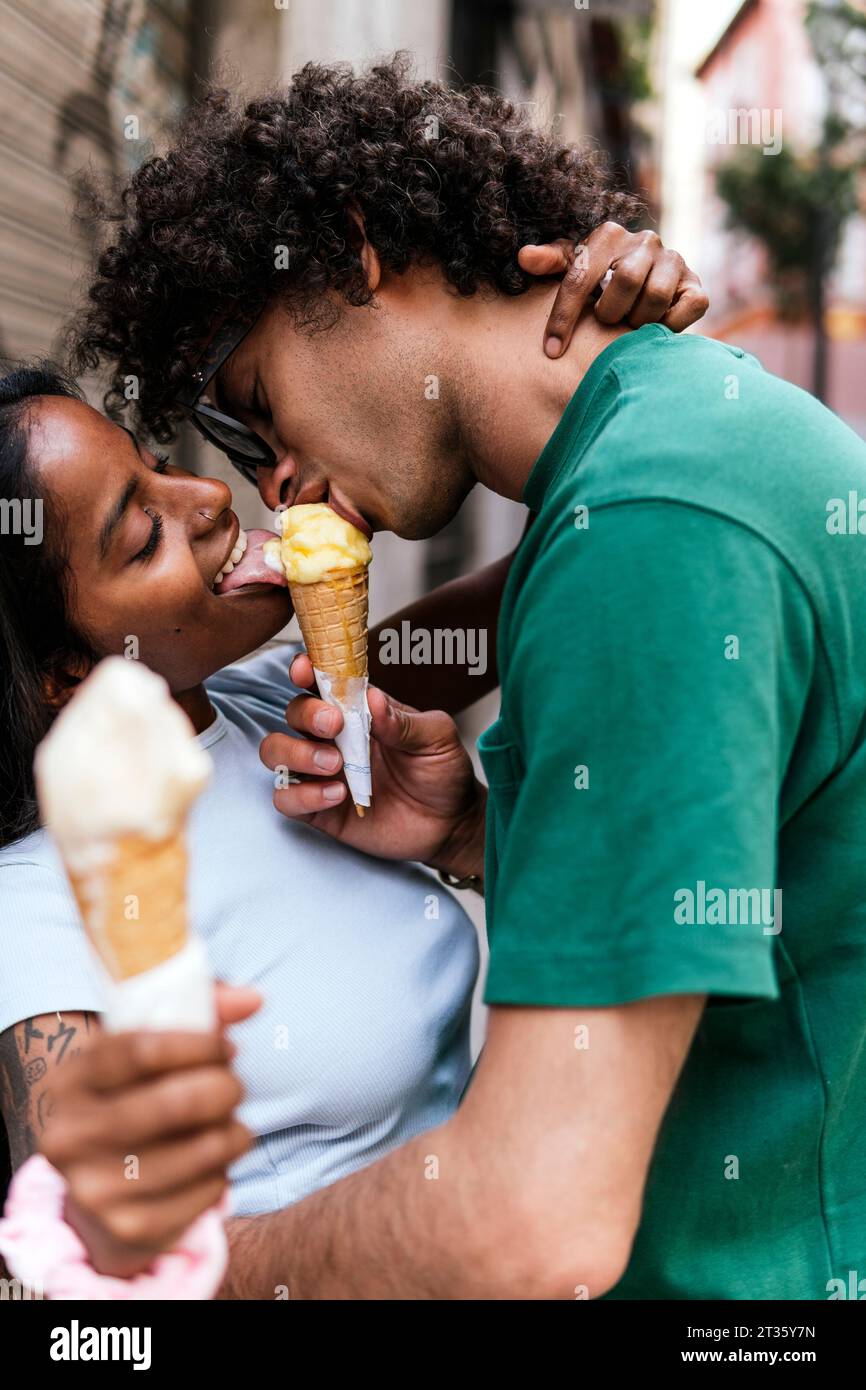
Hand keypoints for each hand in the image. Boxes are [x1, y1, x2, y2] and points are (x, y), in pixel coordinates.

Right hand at [40, 983, 260, 1278]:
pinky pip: (207, 1191)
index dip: (199, 1045)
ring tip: (232, 1125)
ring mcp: (93, 1189)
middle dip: (224, 1089)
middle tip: (235, 1087)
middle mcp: (69, 1136)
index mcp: (69, 1080)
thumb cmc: (138, 1099)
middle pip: (174, 1102)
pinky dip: (225, 1172)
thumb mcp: (152, 1051)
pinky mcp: (128, 1228)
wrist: (104, 1191)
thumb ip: (200, 1014)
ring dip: (234, 1131)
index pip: (141, 1051)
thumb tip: (254, 999)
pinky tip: (214, 1164)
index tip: (227, 1048)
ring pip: (200, 1149)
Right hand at [260, 653, 485, 880]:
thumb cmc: (443, 772)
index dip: (307, 671)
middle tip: (335, 725)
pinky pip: (287, 798)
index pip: (322, 682)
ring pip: (277, 752)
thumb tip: (372, 698)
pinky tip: (339, 795)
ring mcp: (323, 773)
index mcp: (359, 710)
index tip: (305, 669)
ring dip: (297, 753)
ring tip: (335, 764)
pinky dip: (303, 795)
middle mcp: (334, 737)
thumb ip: (403, 721)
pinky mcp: (320, 809)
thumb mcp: (436, 737)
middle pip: (294, 712)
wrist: (450, 824)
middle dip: (306, 714)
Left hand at [519, 223, 708, 356]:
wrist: (648, 284)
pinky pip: (688, 307)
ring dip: (638, 321)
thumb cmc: (599, 280)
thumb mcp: (572, 268)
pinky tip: (655, 328)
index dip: (564, 317)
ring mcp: (674, 260)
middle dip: (611, 311)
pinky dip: (670, 324)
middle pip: (627, 280)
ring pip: (656, 296)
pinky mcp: (695, 284)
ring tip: (629, 324)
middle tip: (607, 322)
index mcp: (608, 235)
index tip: (552, 350)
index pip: (580, 277)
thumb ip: (550, 263)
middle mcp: (644, 241)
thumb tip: (523, 257)